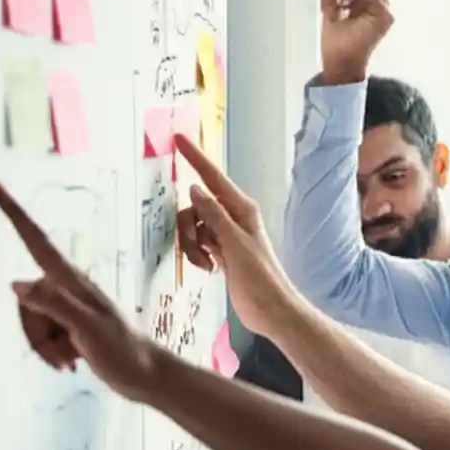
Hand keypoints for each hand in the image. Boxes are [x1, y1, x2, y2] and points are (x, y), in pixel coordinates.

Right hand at [0, 183, 161, 402]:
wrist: (146, 377)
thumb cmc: (123, 352)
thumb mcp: (87, 328)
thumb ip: (53, 304)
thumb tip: (16, 283)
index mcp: (72, 281)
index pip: (37, 242)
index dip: (16, 215)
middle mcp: (68, 288)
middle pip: (24, 299)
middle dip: (34, 334)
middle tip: (66, 357)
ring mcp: (68, 306)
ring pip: (30, 320)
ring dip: (44, 346)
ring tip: (72, 360)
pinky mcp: (69, 324)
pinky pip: (40, 335)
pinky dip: (50, 352)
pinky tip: (72, 363)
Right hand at [174, 134, 299, 336]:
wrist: (270, 310)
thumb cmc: (259, 278)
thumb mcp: (235, 244)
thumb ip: (214, 216)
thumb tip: (195, 189)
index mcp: (241, 209)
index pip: (213, 178)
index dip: (195, 158)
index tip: (178, 138)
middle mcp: (233, 217)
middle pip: (195, 206)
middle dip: (188, 226)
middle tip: (198, 249)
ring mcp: (226, 235)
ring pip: (194, 226)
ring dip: (191, 244)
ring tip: (206, 263)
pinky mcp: (221, 251)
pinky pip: (198, 242)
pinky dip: (197, 253)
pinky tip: (209, 268)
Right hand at [319, 0, 393, 84]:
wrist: (342, 58)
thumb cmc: (364, 41)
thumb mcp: (379, 17)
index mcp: (376, 3)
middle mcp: (360, 1)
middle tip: (349, 0)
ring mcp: (344, 5)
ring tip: (341, 7)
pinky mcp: (329, 10)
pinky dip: (328, 1)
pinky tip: (332, 12)